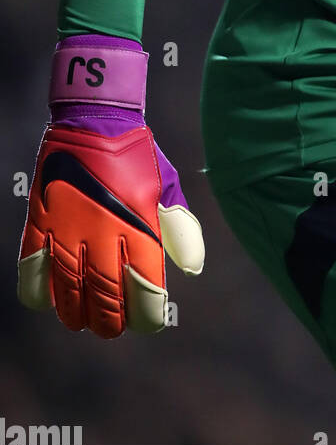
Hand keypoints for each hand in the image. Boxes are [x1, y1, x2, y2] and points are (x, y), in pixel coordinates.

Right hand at [17, 36, 203, 338]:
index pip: (146, 290)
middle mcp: (104, 233)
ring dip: (77, 314)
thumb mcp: (168, 186)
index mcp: (141, 226)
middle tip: (114, 327)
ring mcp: (68, 229)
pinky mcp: (41, 222)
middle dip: (112, 322)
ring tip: (84, 320)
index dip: (148, 315)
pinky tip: (49, 299)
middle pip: (106, 300)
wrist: (96, 117)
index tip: (151, 320)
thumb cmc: (137, 155)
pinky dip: (39, 293)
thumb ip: (181, 229)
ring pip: (69, 292)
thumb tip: (193, 268)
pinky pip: (32, 270)